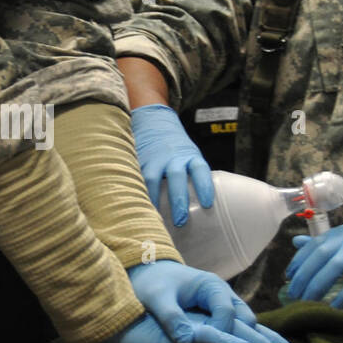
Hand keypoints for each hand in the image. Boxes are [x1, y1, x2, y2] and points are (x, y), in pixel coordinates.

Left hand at [125, 260, 289, 342]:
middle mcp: (225, 295)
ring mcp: (227, 305)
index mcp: (211, 286)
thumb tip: (186, 341)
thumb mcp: (157, 298)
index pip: (226, 313)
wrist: (151, 272)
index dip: (222, 333)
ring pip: (250, 327)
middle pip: (247, 321)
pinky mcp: (224, 316)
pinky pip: (243, 330)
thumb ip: (171, 317)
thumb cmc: (153, 284)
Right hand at [129, 104, 213, 224]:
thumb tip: (201, 206)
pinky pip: (137, 177)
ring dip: (154, 199)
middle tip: (181, 220)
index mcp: (190, 155)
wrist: (154, 121)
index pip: (200, 170)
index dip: (204, 186)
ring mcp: (154, 158)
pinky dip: (136, 192)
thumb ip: (193, 176)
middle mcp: (173, 156)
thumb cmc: (176, 147)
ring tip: (154, 217)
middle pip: (177, 177)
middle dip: (179, 200)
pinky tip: (135, 205)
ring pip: (152, 179)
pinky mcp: (139, 160)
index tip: (206, 204)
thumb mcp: (189, 155)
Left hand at [284, 224, 342, 306]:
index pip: (315, 244)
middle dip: (304, 275)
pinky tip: (334, 306)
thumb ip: (326, 245)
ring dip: (318, 285)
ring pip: (335, 266)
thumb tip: (296, 243)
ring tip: (308, 300)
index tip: (289, 277)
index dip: (299, 260)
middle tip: (294, 293)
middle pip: (321, 254)